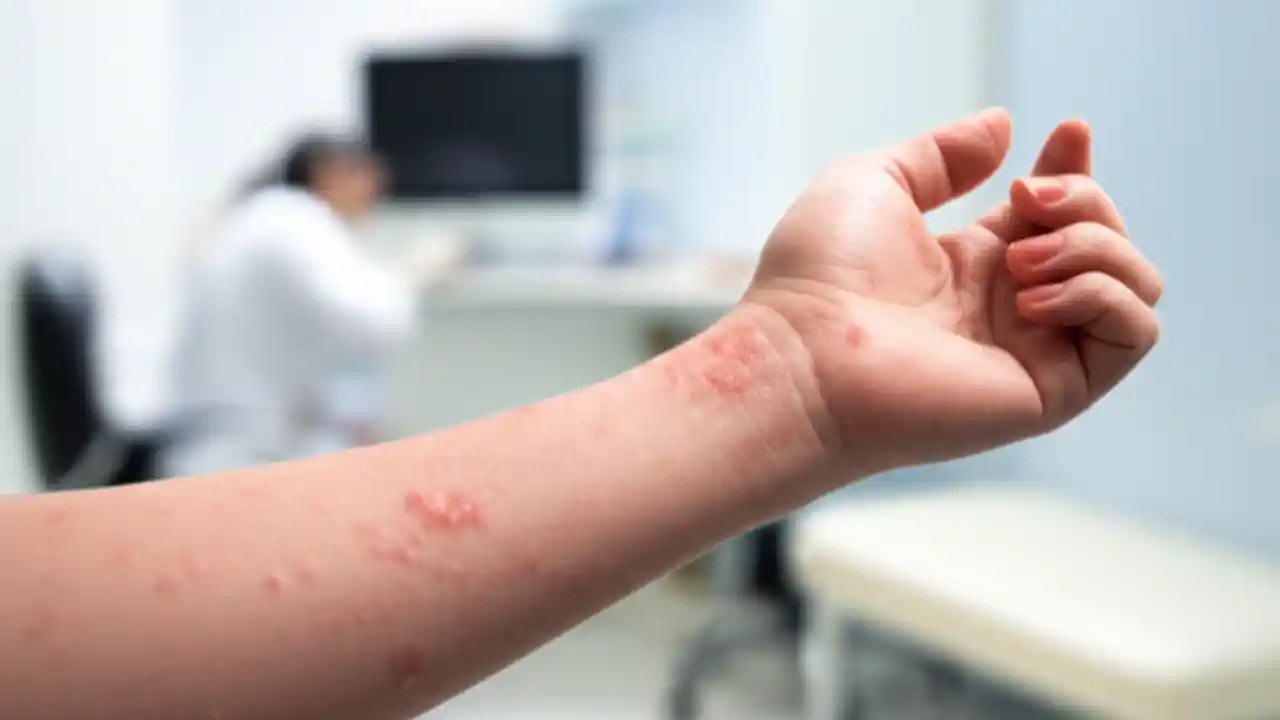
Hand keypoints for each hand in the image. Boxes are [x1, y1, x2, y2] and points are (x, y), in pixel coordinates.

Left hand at [744, 108, 1161, 475]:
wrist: (804, 356)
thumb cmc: (819, 275)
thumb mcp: (875, 181)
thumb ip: (942, 153)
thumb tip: (1003, 126)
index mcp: (972, 264)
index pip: (1058, 216)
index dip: (1077, 170)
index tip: (1067, 131)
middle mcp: (1010, 308)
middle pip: (1105, 240)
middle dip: (1084, 198)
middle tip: (1024, 197)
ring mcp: (1034, 351)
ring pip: (1134, 284)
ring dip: (1095, 247)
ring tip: (1019, 258)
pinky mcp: (1052, 392)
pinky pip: (1133, 334)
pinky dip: (1103, 296)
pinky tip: (1031, 297)